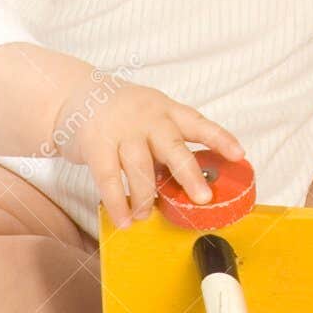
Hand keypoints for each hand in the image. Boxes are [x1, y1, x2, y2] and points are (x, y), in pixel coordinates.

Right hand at [49, 76, 246, 229]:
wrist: (73, 92)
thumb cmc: (120, 111)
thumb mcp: (150, 115)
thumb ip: (168, 142)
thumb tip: (189, 181)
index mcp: (167, 110)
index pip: (198, 124)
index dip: (220, 139)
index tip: (239, 154)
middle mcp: (148, 118)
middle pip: (173, 148)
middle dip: (190, 175)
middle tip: (202, 198)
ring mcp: (122, 130)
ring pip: (141, 169)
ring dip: (146, 198)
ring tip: (146, 215)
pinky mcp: (96, 144)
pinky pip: (110, 179)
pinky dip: (118, 203)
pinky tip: (124, 219)